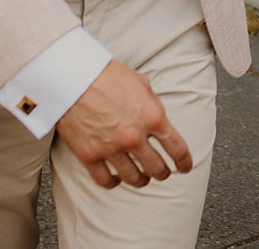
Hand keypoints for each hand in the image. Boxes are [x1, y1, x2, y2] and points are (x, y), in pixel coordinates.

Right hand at [55, 60, 192, 188]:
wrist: (73, 77)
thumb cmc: (107, 75)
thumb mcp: (141, 83)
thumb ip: (153, 105)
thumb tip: (158, 120)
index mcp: (153, 117)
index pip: (177, 148)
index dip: (184, 162)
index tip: (185, 167)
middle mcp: (135, 136)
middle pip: (157, 169)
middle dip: (163, 173)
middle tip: (162, 172)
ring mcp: (112, 148)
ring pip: (134, 178)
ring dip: (141, 180)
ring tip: (142, 177)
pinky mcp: (89, 155)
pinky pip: (106, 181)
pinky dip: (114, 183)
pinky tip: (116, 178)